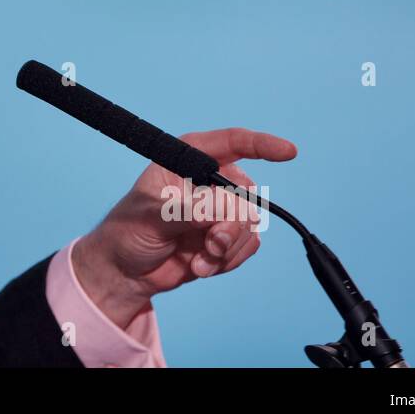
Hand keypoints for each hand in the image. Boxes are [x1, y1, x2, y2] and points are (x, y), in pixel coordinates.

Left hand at [71, 127, 297, 328]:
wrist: (126, 271)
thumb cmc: (128, 231)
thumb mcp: (151, 216)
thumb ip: (188, 210)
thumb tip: (226, 209)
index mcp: (186, 158)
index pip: (231, 142)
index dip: (261, 144)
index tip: (288, 152)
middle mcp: (208, 180)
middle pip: (246, 195)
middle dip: (231, 226)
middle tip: (210, 243)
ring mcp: (219, 210)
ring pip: (250, 225)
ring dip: (227, 248)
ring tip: (198, 260)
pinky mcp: (225, 236)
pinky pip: (248, 246)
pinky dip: (228, 261)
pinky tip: (201, 265)